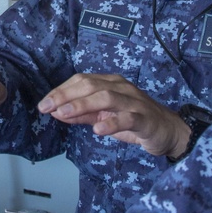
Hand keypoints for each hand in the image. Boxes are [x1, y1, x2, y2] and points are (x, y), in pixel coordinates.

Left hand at [36, 73, 188, 156]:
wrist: (168, 131)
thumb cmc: (133, 121)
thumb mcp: (103, 117)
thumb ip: (81, 114)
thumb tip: (56, 112)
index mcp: (110, 83)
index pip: (81, 81)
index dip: (60, 91)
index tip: (43, 104)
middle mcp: (121, 88)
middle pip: (90, 85)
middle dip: (65, 96)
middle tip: (47, 107)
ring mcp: (133, 101)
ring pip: (106, 97)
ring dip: (82, 105)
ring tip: (64, 114)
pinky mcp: (144, 118)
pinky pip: (126, 118)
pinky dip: (111, 123)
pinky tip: (97, 130)